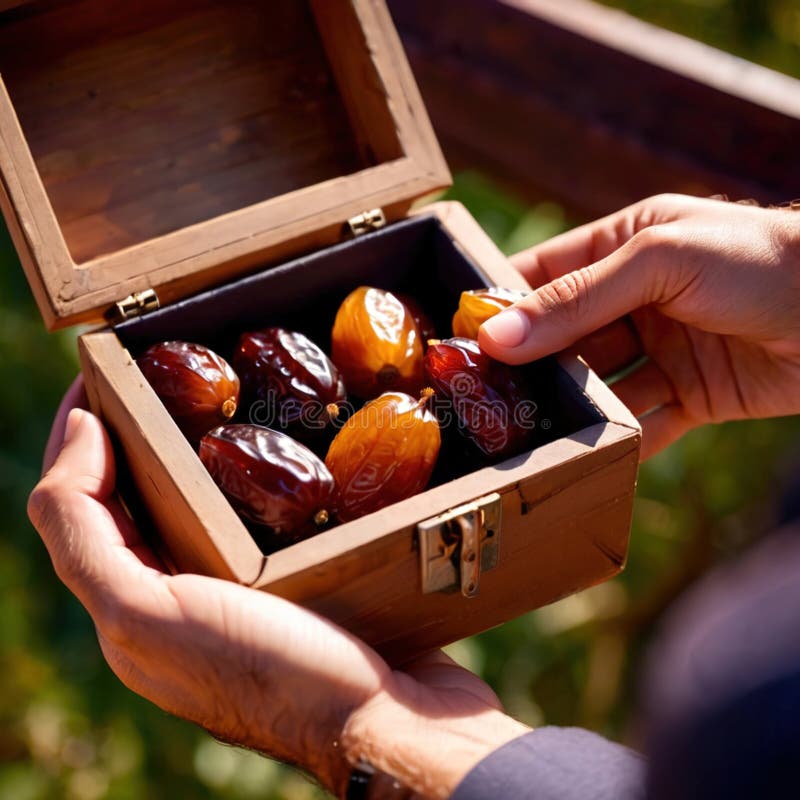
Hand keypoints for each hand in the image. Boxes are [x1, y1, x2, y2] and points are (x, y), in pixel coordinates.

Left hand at [28, 379, 527, 797]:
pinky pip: (267, 519)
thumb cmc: (276, 671)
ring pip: (207, 503)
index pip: (77, 505)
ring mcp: (246, 598)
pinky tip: (290, 447)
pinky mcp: (304, 589)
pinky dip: (263, 478)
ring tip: (230, 395)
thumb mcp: (150, 613)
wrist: (392, 723)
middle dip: (141, 433)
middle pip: (141, 498)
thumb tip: (82, 436)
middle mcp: (183, 604)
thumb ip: (85, 534)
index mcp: (134, 611)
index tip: (100, 371)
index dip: (77, 435)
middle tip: (171, 371)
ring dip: (206, 448)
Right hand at [478, 194, 799, 458]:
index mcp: (624, 247)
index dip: (500, 304)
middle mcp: (637, 298)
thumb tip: (496, 334)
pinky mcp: (691, 395)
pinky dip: (619, 442)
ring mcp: (663, 349)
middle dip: (528, 366)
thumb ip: (576, 299)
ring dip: (570, 409)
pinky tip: (591, 458)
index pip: (542, 275)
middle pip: (563, 338)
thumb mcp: (659, 262)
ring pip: (597, 386)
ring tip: (530, 434)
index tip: (459, 338)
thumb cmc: (761, 259)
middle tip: (483, 399)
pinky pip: (642, 422)